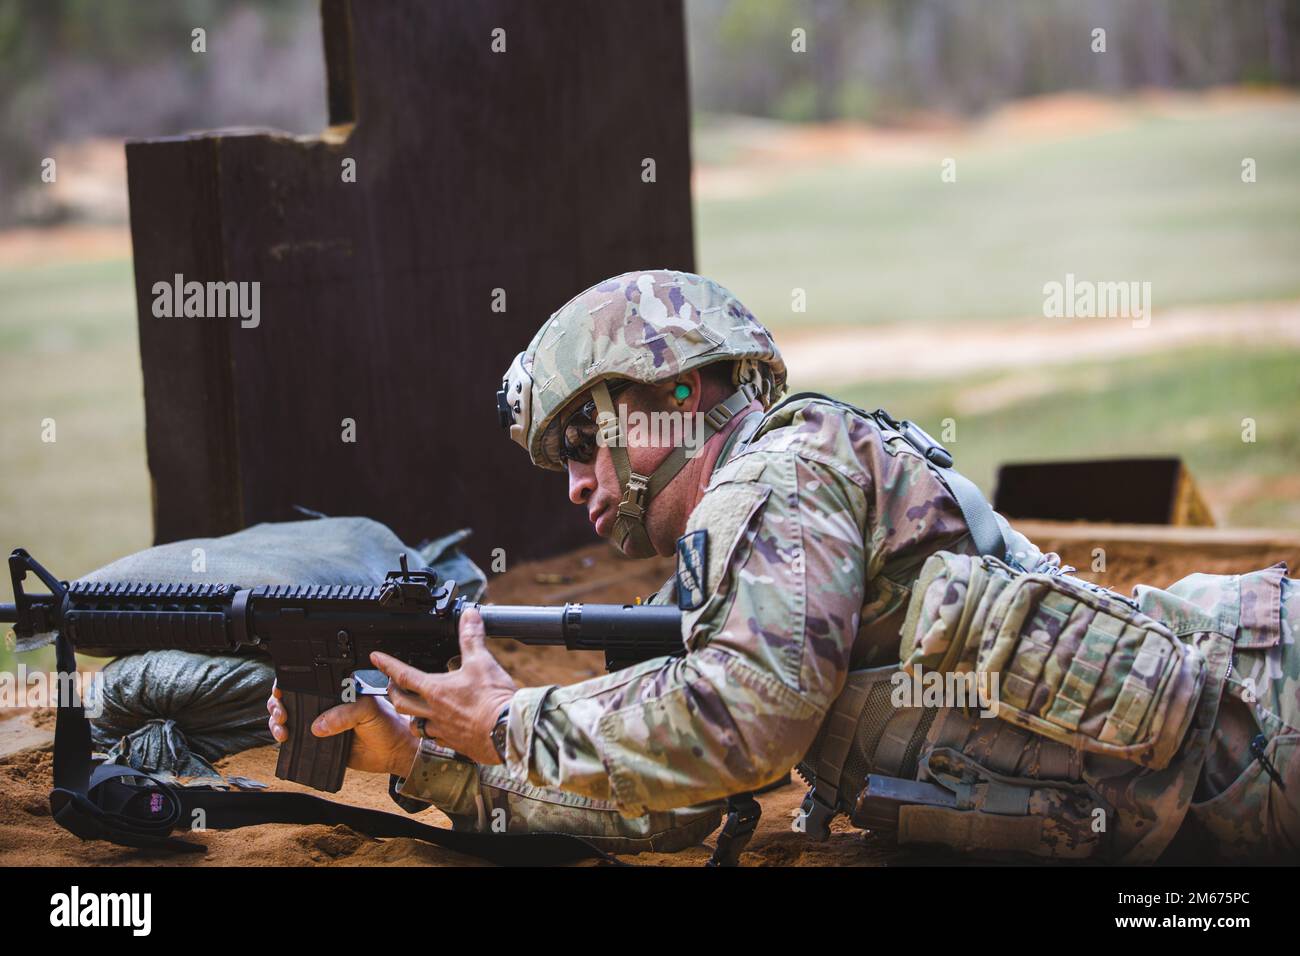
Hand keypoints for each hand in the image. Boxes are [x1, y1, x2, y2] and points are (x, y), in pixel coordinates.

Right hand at [266, 681, 417, 777]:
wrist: (393, 752)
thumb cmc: (387, 723)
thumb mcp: (368, 710)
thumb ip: (344, 714)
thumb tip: (318, 726)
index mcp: (337, 690)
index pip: (308, 681)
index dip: (289, 684)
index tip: (282, 692)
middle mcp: (326, 704)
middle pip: (291, 698)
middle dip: (278, 704)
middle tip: (282, 713)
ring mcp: (321, 723)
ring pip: (290, 719)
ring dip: (278, 722)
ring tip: (283, 729)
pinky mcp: (319, 743)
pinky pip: (297, 740)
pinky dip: (286, 739)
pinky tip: (286, 739)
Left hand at [373, 607, 517, 764]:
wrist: (507, 731)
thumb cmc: (493, 699)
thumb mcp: (482, 662)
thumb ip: (471, 638)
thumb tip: (469, 615)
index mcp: (436, 690)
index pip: (403, 674)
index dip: (386, 664)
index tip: (375, 658)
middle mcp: (433, 711)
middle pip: (401, 702)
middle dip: (392, 691)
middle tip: (391, 684)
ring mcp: (442, 730)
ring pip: (415, 724)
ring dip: (410, 715)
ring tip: (413, 708)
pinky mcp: (454, 743)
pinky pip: (435, 739)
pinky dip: (432, 731)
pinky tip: (439, 728)